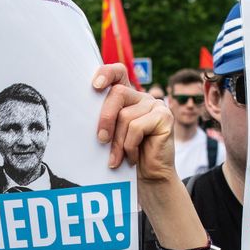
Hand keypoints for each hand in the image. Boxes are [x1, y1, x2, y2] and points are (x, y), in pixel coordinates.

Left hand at [92, 64, 175, 182]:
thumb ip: (106, 118)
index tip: (95, 86)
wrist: (150, 177)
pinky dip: (130, 146)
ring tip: (116, 158)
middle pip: (117, 94)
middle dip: (105, 119)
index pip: (118, 72)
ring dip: (117, 142)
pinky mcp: (165, 117)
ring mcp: (156, 105)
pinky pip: (137, 127)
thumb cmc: (127, 155)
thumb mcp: (113, 134)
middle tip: (101, 140)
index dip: (106, 73)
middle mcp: (142, 97)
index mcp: (128, 97)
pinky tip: (132, 158)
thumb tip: (84, 111)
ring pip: (125, 116)